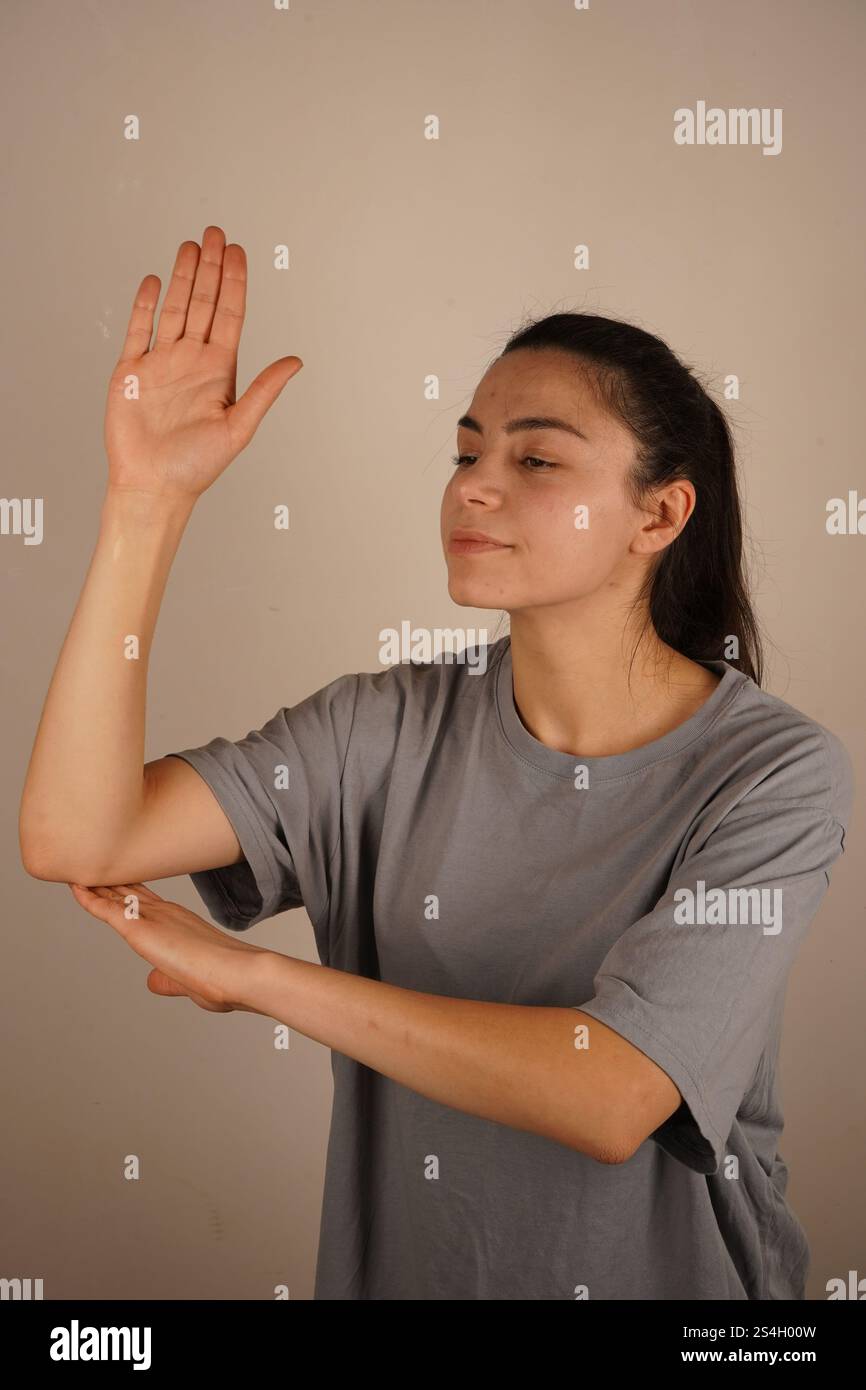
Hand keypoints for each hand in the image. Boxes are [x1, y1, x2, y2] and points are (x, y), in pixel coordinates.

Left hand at [67, 881, 271, 1012]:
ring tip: (75, 868)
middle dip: (108, 882)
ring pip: (114, 894)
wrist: (238, 973)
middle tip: (88, 865)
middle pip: (127, 891)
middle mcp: (163, 913)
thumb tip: (151, 982)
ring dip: (95, 884)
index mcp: (176, 923)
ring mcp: (152, 917)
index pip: (143, 902)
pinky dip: (88, 898)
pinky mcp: (140, 928)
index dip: (123, 893)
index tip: (108, 885)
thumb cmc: (223, 981)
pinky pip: (105, 909)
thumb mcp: (188, 982)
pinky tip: (75, 887)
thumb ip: (166, 980)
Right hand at [104, 225, 302, 500]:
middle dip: (210, 267)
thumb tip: (297, 361)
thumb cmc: (197, 467)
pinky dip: (146, 304)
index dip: (233, 282)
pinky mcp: (131, 371)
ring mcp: (161, 363)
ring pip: (174, 309)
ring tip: (190, 245)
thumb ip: (265, 390)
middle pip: (202, 303)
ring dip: (182, 276)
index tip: (237, 252)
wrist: (153, 486)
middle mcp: (191, 361)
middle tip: (215, 232)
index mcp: (219, 371)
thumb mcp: (239, 427)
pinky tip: (156, 280)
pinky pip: (138, 329)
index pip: (229, 315)